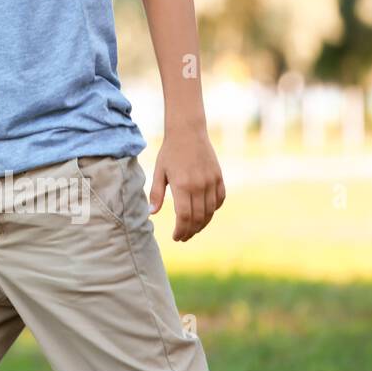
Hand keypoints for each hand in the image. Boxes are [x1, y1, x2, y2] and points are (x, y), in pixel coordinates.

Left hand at [149, 125, 224, 240]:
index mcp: (182, 185)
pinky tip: (205, 214)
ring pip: (210, 212)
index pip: (184, 217)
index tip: (176, 237)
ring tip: (192, 229)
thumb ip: (156, 193)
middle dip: (190, 231)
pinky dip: (213, 210)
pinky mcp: (219, 178)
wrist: (188, 132)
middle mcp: (199, 186)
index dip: (181, 230)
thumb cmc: (170, 152)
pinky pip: (219, 200)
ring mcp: (211, 182)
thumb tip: (152, 214)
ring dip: (202, 224)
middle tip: (183, 237)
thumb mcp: (159, 171)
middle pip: (198, 218)